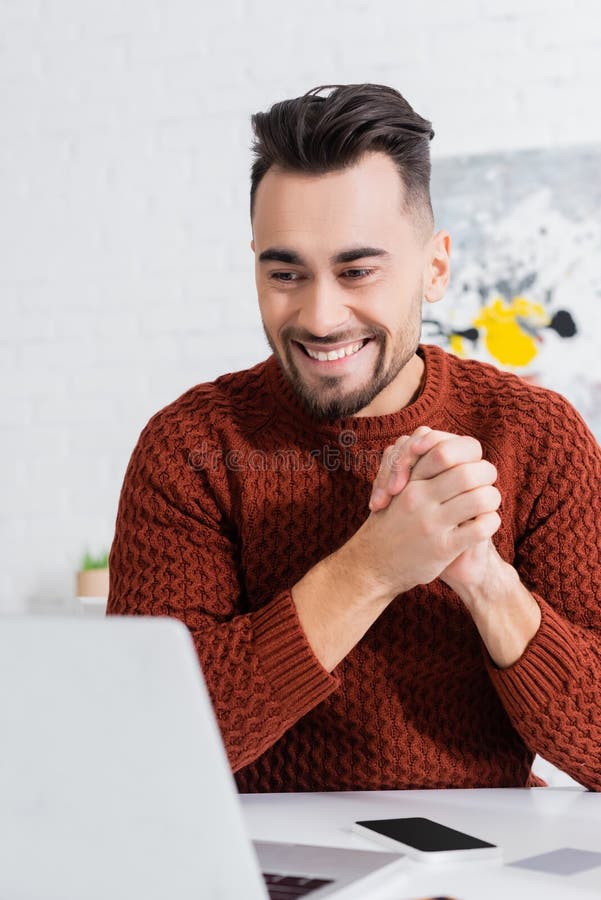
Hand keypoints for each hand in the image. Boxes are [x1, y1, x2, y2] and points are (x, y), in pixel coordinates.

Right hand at [350, 428, 501, 597]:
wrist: (373, 564)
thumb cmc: (390, 522)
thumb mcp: (396, 488)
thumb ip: (415, 464)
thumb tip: (436, 437)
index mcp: (410, 480)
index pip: (444, 449)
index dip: (464, 451)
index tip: (468, 461)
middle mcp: (419, 498)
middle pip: (468, 472)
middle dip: (487, 473)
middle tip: (487, 479)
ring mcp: (431, 523)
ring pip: (480, 498)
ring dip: (492, 497)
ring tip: (488, 502)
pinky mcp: (442, 548)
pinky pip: (480, 528)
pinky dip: (491, 522)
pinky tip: (486, 523)